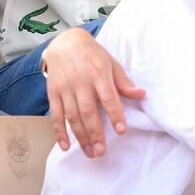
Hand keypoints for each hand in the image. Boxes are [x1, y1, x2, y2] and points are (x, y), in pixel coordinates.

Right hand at [44, 27, 145, 156]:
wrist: (64, 42)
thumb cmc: (92, 54)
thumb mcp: (111, 63)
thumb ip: (124, 82)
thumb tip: (141, 95)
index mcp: (99, 73)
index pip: (108, 97)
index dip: (115, 114)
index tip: (121, 130)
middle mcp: (81, 82)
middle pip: (88, 111)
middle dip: (95, 133)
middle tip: (102, 151)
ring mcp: (65, 88)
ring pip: (72, 116)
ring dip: (81, 137)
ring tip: (90, 153)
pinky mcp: (53, 92)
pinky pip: (56, 115)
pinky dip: (59, 132)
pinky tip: (66, 146)